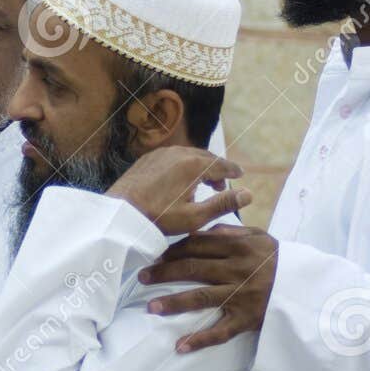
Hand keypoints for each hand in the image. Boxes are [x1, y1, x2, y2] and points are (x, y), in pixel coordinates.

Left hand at [106, 146, 249, 234]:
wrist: (120, 214)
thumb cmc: (158, 218)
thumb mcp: (195, 217)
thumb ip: (223, 204)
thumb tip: (249, 194)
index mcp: (193, 165)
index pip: (221, 164)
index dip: (232, 170)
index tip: (240, 174)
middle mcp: (178, 153)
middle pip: (205, 157)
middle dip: (216, 169)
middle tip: (221, 184)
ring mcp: (160, 154)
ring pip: (188, 156)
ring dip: (199, 167)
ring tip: (203, 184)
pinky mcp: (147, 159)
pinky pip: (172, 157)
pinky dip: (182, 165)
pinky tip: (180, 181)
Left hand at [138, 225, 277, 352]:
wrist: (309, 289)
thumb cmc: (280, 261)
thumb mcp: (261, 238)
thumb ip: (233, 233)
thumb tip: (205, 231)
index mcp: (240, 247)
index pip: (198, 245)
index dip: (173, 249)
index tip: (155, 254)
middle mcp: (238, 270)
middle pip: (193, 268)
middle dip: (164, 272)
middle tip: (142, 277)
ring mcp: (242, 295)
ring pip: (201, 298)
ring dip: (173, 303)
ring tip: (151, 307)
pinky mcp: (247, 319)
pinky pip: (221, 331)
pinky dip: (200, 340)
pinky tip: (180, 346)